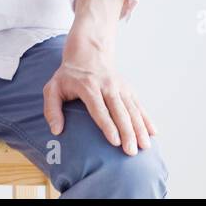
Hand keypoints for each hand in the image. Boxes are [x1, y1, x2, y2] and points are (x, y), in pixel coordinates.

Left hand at [44, 38, 154, 155]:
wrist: (87, 54)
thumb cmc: (68, 76)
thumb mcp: (52, 88)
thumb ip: (51, 109)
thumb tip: (56, 130)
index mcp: (88, 86)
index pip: (99, 109)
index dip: (108, 125)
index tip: (115, 141)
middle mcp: (107, 86)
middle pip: (119, 111)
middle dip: (127, 132)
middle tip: (131, 151)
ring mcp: (120, 87)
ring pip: (132, 109)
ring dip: (140, 128)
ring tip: (144, 147)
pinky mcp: (128, 89)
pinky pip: (139, 105)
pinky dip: (147, 119)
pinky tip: (153, 133)